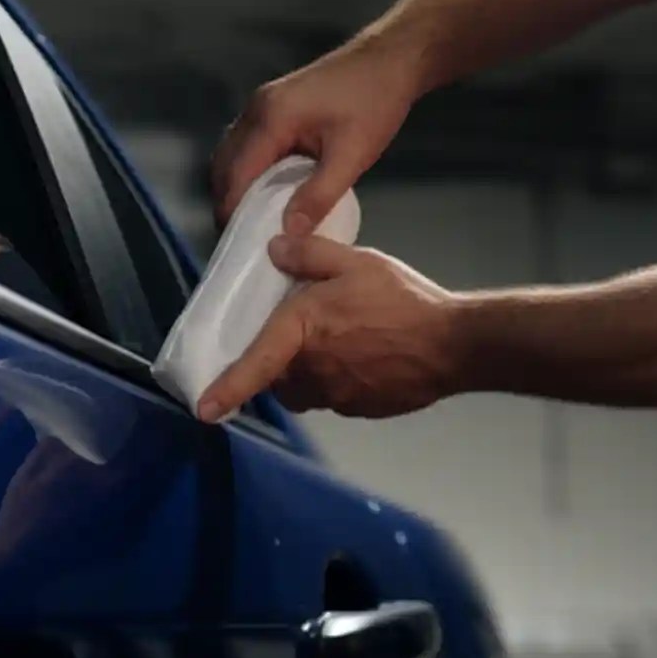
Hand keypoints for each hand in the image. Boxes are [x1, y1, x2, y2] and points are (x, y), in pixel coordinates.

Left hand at [197, 236, 459, 420]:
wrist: (454, 344)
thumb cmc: (404, 301)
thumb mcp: (356, 261)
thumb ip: (310, 253)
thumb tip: (275, 248)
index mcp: (305, 333)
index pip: (256, 365)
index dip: (226, 389)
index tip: (202, 409)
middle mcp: (316, 372)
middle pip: (279, 377)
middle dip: (280, 360)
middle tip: (301, 330)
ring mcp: (339, 396)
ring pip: (306, 390)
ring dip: (309, 371)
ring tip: (339, 340)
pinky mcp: (362, 408)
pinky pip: (336, 396)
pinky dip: (340, 379)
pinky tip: (366, 355)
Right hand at [210, 42, 418, 234]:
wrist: (389, 60)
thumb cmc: (375, 103)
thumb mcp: (352, 155)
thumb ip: (319, 195)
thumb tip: (289, 233)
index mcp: (272, 118)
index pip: (235, 174)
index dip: (231, 211)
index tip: (237, 244)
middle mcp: (257, 109)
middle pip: (224, 165)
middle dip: (228, 202)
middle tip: (243, 239)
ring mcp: (262, 105)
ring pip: (232, 155)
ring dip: (235, 187)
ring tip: (252, 222)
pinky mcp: (273, 106)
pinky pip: (247, 145)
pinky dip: (247, 172)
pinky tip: (265, 194)